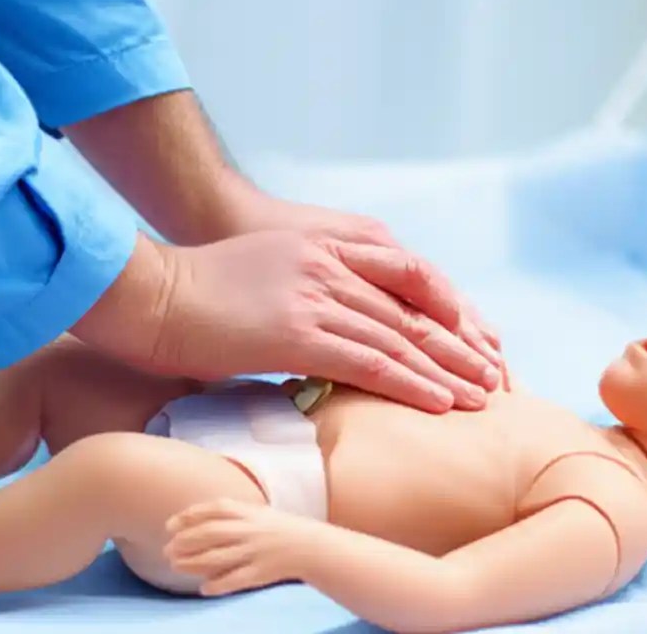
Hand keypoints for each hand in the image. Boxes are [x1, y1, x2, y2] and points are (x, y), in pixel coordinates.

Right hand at [150, 229, 498, 411]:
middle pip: (413, 308)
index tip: (476, 337)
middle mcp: (328, 263)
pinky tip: (438, 402)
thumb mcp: (270, 265)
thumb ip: (312, 284)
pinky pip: (368, 362)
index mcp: (326, 243)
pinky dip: (409, 384)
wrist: (150, 292)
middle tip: (495, 374)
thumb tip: (337, 324)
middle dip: (460, 344)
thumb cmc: (200, 288)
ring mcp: (313, 295)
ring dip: (446, 370)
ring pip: (399, 337)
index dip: (449, 309)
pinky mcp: (295, 332)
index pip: (409, 275)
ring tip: (480, 396)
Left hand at [164, 498, 314, 596]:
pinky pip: (234, 579)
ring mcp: (254, 552)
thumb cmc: (275, 528)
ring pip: (217, 557)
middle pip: (211, 533)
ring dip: (192, 563)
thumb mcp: (255, 512)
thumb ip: (228, 513)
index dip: (189, 516)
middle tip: (167, 550)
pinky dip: (217, 584)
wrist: (309, 546)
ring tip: (176, 566)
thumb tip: (191, 520)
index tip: (170, 525)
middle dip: (185, 541)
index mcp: (248, 512)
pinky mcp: (260, 573)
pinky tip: (203, 588)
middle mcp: (249, 530)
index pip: (213, 509)